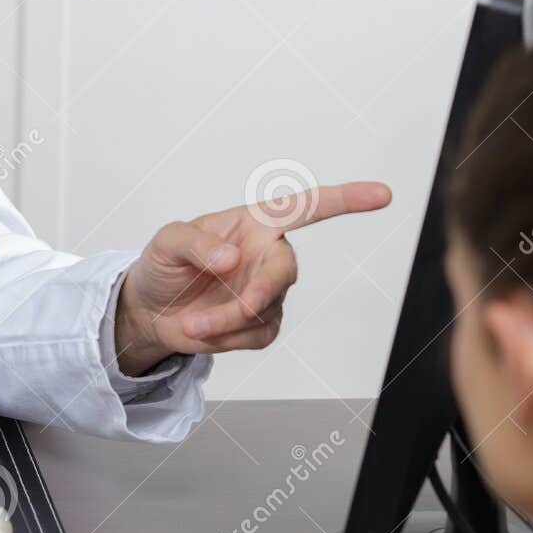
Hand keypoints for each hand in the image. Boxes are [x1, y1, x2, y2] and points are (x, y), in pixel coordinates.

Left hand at [113, 181, 391, 375]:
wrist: (151, 310)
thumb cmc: (163, 265)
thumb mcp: (166, 242)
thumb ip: (195, 243)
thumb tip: (232, 258)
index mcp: (253, 224)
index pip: (305, 207)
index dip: (345, 200)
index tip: (381, 195)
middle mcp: (267, 254)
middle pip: (286, 269)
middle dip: (262, 290)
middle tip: (240, 306)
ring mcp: (268, 291)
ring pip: (265, 309)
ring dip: (226, 320)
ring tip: (193, 321)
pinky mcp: (263, 324)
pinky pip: (256, 334)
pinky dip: (225, 337)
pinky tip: (203, 328)